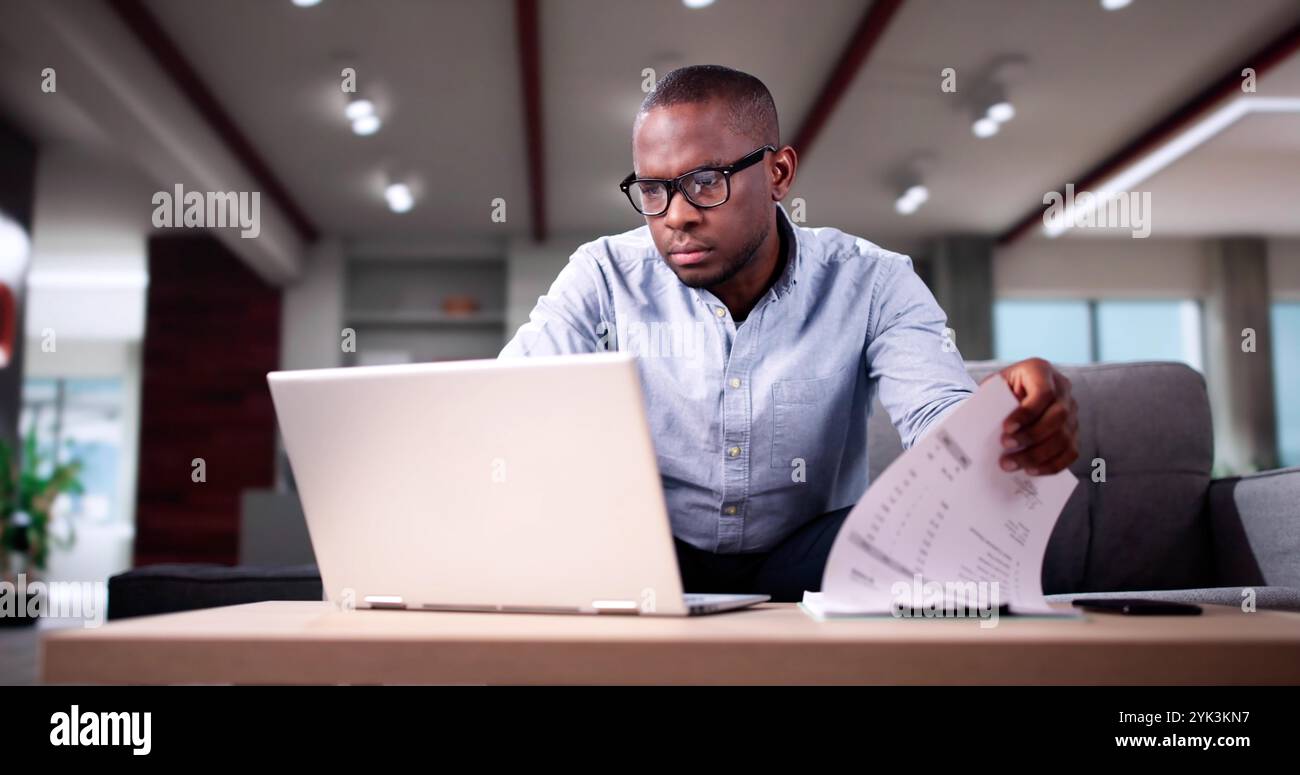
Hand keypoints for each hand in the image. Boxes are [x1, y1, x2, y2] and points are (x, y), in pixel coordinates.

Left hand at [986, 358, 1078, 475]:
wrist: (1011, 394)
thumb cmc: (1000, 390)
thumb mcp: (993, 386)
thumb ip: (991, 399)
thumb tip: (983, 424)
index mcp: (1041, 371)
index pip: (1044, 393)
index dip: (1027, 413)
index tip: (1006, 428)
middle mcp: (1062, 389)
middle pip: (1058, 416)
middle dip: (1031, 436)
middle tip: (1006, 447)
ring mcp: (1072, 411)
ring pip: (1065, 437)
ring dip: (1037, 455)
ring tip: (1011, 464)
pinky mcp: (1074, 432)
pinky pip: (1070, 452)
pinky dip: (1051, 465)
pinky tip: (1031, 471)